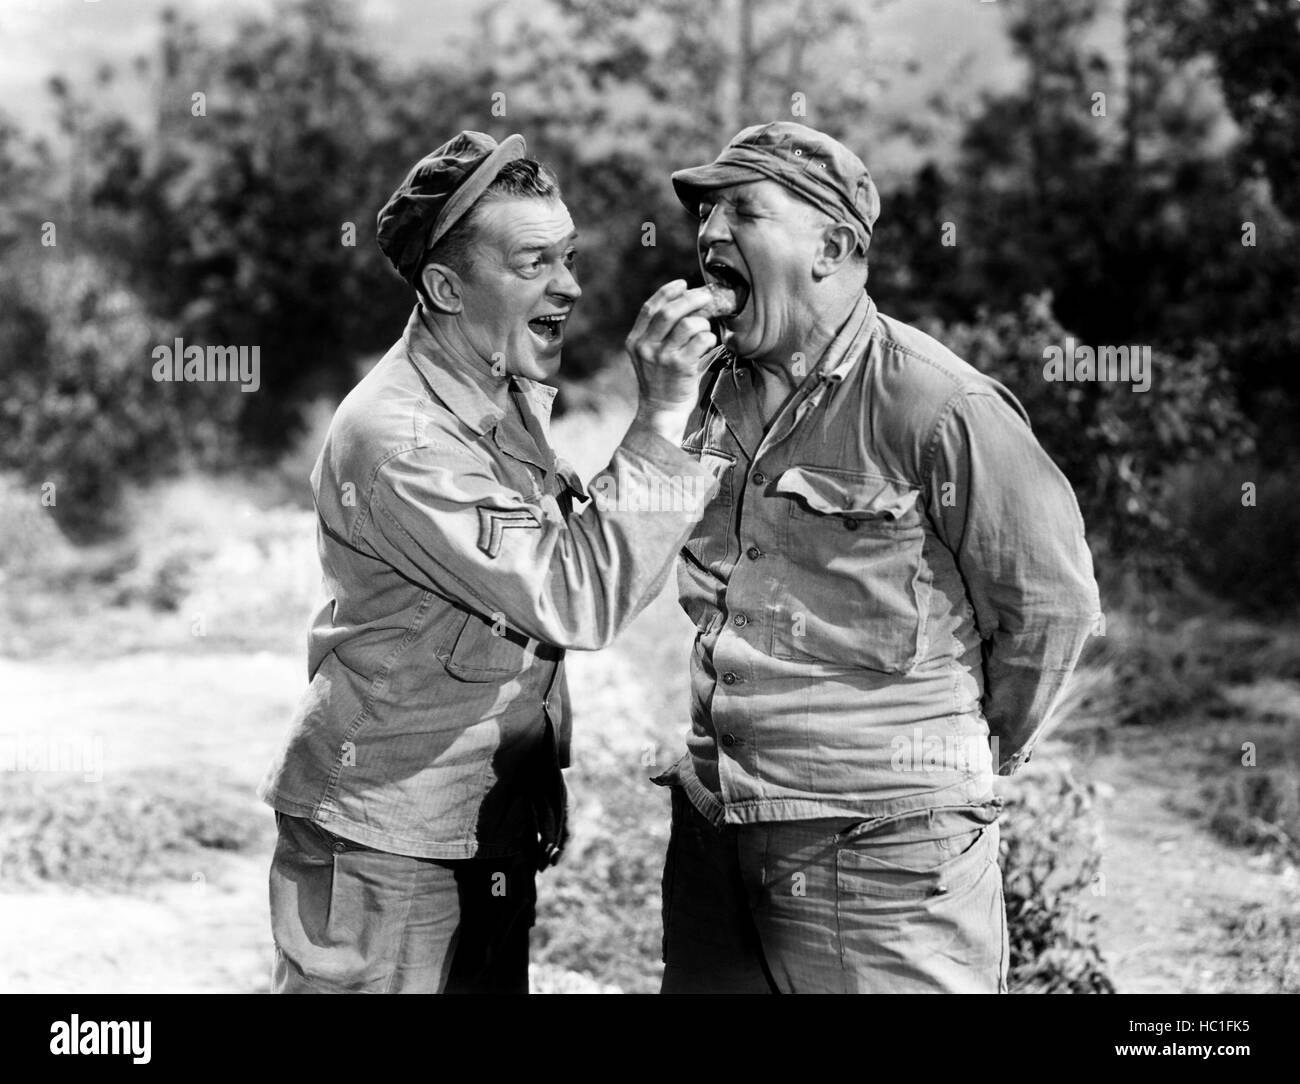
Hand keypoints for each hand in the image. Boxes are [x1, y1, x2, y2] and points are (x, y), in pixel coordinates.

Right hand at [625, 280, 720, 413]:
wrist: (661, 410)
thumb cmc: (662, 380)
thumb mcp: (651, 354)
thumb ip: (661, 332)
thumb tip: (688, 302)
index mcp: (635, 340)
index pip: (649, 308)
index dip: (667, 292)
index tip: (683, 284)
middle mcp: (645, 347)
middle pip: (669, 312)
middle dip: (692, 299)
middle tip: (707, 296)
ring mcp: (662, 358)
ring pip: (687, 325)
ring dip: (703, 322)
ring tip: (706, 329)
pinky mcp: (680, 367)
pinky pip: (701, 341)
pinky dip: (709, 338)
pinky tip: (709, 343)